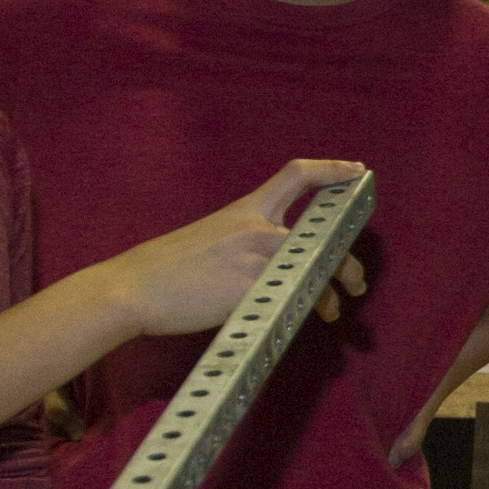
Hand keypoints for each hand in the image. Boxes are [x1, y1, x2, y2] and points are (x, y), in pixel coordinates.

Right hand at [94, 160, 370, 338]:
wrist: (132, 289)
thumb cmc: (164, 271)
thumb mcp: (208, 239)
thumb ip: (244, 245)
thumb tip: (274, 269)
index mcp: (243, 209)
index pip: (295, 175)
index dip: (331, 169)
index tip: (357, 171)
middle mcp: (255, 227)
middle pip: (321, 234)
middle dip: (347, 260)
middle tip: (357, 281)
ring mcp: (255, 257)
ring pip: (317, 268)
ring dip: (333, 292)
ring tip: (335, 311)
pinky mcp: (251, 288)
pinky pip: (297, 297)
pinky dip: (309, 310)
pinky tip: (307, 319)